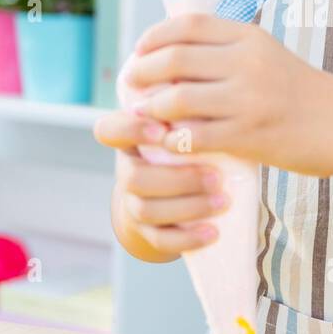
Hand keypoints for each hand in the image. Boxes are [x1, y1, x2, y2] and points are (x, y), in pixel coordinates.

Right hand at [93, 108, 230, 255]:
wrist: (176, 189)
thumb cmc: (187, 144)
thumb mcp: (183, 125)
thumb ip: (190, 112)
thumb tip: (216, 95)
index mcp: (130, 140)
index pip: (109, 131)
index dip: (130, 130)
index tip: (163, 131)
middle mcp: (126, 170)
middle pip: (133, 178)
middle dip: (178, 179)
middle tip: (217, 177)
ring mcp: (133, 202)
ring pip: (147, 209)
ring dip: (188, 207)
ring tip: (223, 202)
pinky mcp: (147, 231)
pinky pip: (160, 239)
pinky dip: (187, 238)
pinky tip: (212, 232)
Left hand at [121, 12, 332, 175]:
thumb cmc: (304, 93)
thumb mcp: (268, 56)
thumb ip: (228, 52)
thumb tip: (175, 54)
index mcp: (250, 37)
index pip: (187, 24)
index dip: (154, 36)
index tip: (139, 51)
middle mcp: (247, 62)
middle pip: (174, 58)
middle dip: (142, 72)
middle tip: (131, 84)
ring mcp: (248, 99)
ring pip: (178, 98)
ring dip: (151, 108)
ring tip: (143, 115)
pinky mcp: (250, 134)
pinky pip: (195, 135)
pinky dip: (172, 139)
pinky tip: (168, 142)